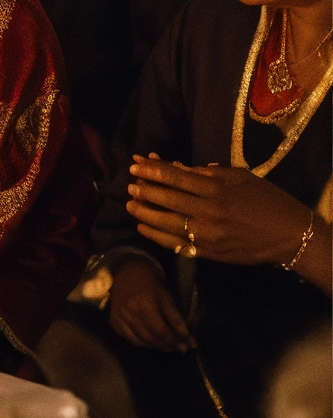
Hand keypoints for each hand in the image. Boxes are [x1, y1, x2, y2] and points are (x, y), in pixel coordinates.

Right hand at [106, 253, 192, 351]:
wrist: (126, 271)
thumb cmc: (149, 282)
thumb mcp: (166, 296)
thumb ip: (175, 318)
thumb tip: (187, 338)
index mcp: (144, 305)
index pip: (160, 330)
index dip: (173, 340)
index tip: (186, 348)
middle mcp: (129, 314)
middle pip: (150, 338)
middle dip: (166, 345)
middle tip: (178, 348)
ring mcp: (119, 319)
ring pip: (139, 341)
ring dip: (155, 346)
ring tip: (166, 346)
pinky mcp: (113, 322)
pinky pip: (128, 339)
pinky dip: (141, 343)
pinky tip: (150, 341)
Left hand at [127, 155, 317, 266]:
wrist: (290, 236)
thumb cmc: (268, 201)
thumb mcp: (244, 178)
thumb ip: (212, 174)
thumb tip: (182, 169)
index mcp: (219, 190)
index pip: (178, 178)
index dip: (154, 171)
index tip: (136, 164)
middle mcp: (210, 212)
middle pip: (169, 200)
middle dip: (145, 190)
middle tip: (128, 184)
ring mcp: (207, 235)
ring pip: (167, 223)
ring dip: (145, 213)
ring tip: (129, 204)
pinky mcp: (208, 253)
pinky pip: (176, 244)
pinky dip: (157, 236)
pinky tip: (144, 228)